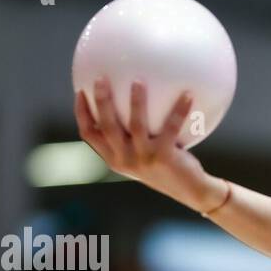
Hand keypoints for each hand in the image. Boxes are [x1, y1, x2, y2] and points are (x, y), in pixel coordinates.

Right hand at [74, 77, 225, 213]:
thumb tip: (127, 97)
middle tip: (101, 79)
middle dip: (101, 101)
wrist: (190, 191)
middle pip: (107, 127)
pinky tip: (187, 95)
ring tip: (138, 81)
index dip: (82, 113)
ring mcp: (144, 159)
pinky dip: (179, 110)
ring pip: (136, 125)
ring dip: (136, 102)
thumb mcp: (142, 155)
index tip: (80, 92)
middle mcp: (125, 160)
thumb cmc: (166, 168)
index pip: (89, 135)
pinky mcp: (164, 157)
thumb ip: (131, 137)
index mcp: (114, 159)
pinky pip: (171, 128)